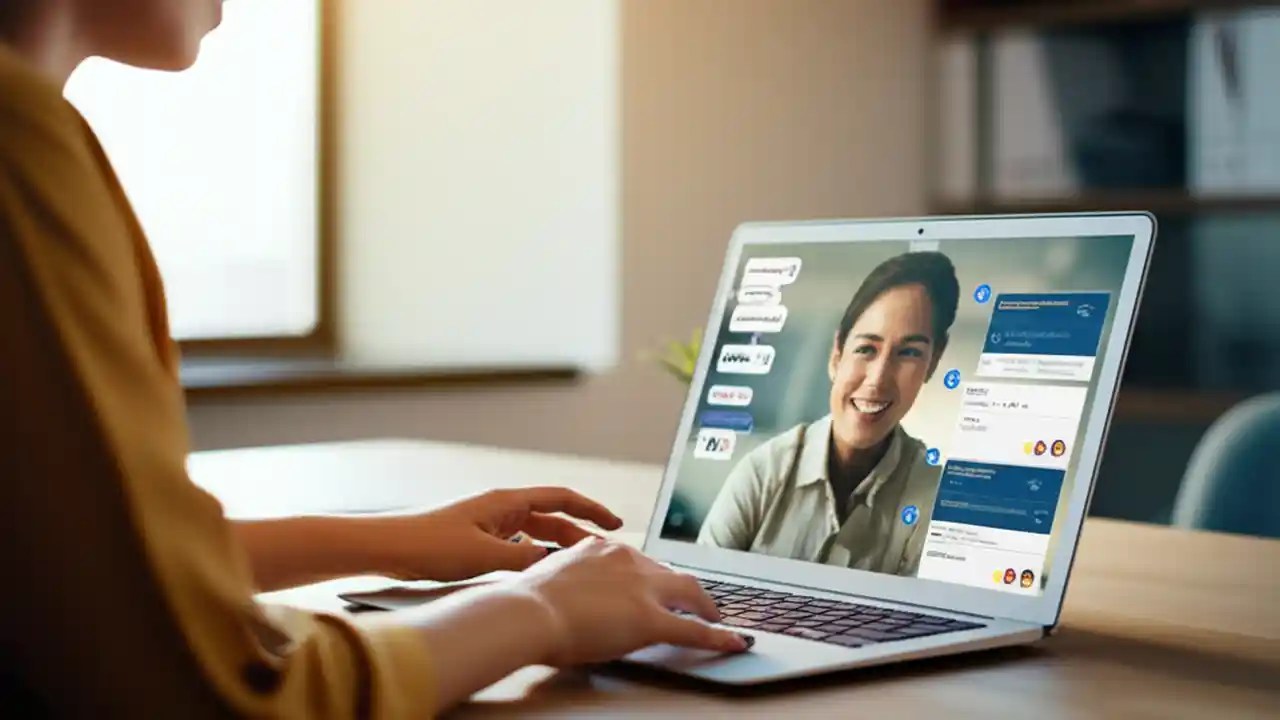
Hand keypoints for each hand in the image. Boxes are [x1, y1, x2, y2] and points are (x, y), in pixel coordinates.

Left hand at [371, 487, 622, 581]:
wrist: (388, 547)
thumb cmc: (429, 545)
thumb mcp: (483, 556)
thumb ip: (523, 560)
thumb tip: (553, 563)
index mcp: (506, 501)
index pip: (561, 498)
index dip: (591, 509)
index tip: (615, 523)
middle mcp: (500, 508)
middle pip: (551, 518)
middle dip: (579, 534)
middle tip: (603, 554)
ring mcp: (489, 523)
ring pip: (534, 534)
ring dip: (556, 548)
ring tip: (576, 567)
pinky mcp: (477, 540)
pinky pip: (516, 546)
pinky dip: (533, 558)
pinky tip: (537, 575)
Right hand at [508, 538, 749, 665]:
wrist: (527, 613)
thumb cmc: (526, 603)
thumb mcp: (553, 578)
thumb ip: (573, 581)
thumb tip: (576, 597)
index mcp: (602, 549)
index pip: (640, 561)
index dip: (654, 579)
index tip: (656, 587)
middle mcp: (628, 560)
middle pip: (671, 573)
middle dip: (688, 590)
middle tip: (699, 605)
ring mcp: (642, 588)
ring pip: (689, 593)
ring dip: (706, 608)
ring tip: (716, 622)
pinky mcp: (651, 618)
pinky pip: (694, 629)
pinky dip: (718, 637)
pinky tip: (733, 643)